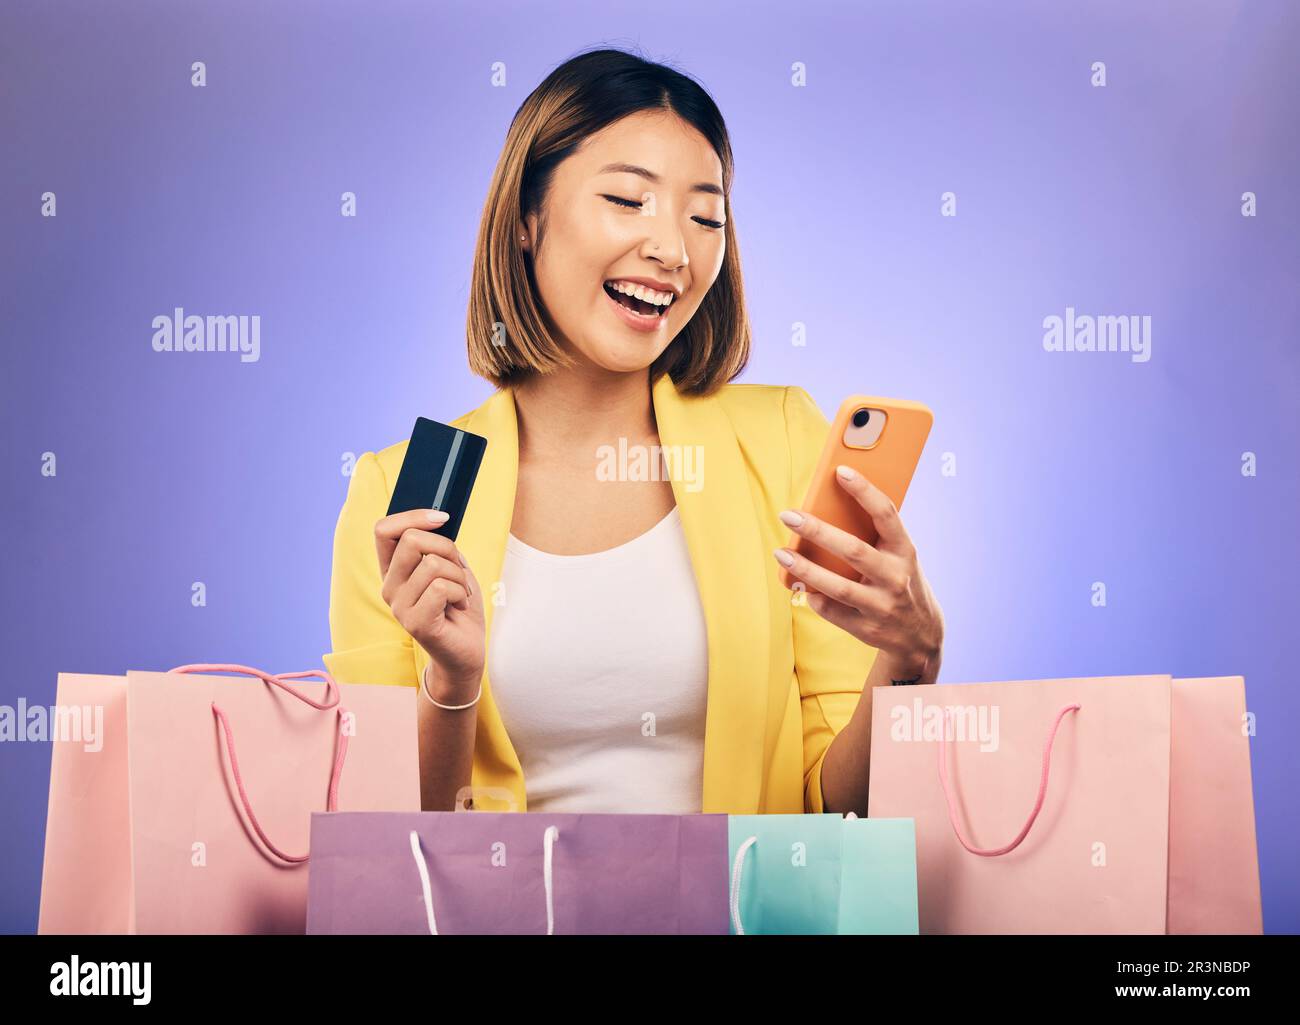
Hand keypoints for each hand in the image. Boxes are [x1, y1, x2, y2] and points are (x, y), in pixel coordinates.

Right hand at [374, 509, 485, 695]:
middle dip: (447, 548)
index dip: (413, 516)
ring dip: (459, 576)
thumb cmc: (458, 605)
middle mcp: (389, 586)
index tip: (443, 518)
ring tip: (460, 594)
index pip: (383, 529)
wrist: (467, 649)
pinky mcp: (414, 622)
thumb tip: (438, 516)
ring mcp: (398, 606)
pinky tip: (460, 606)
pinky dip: (461, 593)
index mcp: (393, 570)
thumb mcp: (449, 567)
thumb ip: (437, 545)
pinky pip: (442, 587)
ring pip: (432, 563)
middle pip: (411, 540)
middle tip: (458, 570)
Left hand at [774, 464, 943, 679]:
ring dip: (804, 569)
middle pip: (853, 550)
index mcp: (905, 551)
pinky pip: (830, 610)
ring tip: (781, 552)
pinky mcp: (866, 629)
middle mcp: (896, 577)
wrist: (920, 634)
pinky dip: (812, 596)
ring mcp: (882, 606)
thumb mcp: (898, 556)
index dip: (865, 490)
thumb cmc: (899, 580)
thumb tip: (826, 508)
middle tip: (788, 515)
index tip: (840, 471)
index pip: (886, 514)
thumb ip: (872, 537)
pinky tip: (798, 584)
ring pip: (837, 586)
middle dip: (817, 530)